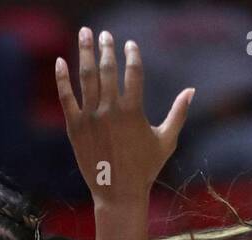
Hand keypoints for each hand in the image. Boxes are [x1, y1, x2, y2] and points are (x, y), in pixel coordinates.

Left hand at [55, 28, 192, 205]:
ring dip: (85, 51)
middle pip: (107, 68)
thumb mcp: (166, 140)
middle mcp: (110, 110)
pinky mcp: (74, 127)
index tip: (129, 44)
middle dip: (106, 47)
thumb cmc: (145, 169)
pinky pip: (66, 97)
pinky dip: (61, 78)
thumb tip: (192, 91)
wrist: (118, 194)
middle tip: (105, 33)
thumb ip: (178, 113)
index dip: (131, 54)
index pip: (132, 72)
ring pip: (86, 77)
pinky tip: (60, 61)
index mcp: (133, 111)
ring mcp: (90, 118)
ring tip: (85, 34)